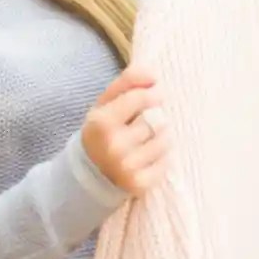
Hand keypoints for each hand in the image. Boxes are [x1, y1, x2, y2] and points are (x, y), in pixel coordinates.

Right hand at [81, 63, 171, 196]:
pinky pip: (167, 161)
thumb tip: (154, 74)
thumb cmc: (102, 130)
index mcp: (102, 122)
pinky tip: (148, 156)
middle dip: (153, 119)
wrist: (90, 172)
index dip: (152, 93)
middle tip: (143, 123)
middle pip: (154, 120)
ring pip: (164, 140)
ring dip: (161, 137)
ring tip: (147, 140)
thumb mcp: (106, 103)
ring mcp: (127, 167)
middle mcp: (114, 145)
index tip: (156, 94)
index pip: (140, 98)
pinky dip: (163, 156)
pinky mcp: (140, 184)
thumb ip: (128, 81)